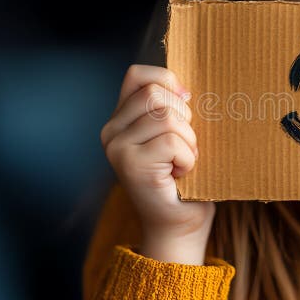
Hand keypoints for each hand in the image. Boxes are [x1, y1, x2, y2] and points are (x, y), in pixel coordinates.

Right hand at [100, 64, 213, 264]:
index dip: (167, 80)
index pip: (138, 75)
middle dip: (184, 117)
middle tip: (184, 146)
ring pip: (167, 117)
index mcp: (120, 119)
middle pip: (156, 94)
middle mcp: (111, 131)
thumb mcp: (177, 134)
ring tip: (183, 162)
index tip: (186, 101)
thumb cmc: (184, 178)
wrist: (178, 225)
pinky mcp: (130, 165)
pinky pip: (172, 141)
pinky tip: (181, 173)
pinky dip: (188, 157)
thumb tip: (185, 89)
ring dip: (188, 141)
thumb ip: (172, 108)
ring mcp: (117, 148)